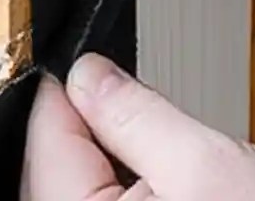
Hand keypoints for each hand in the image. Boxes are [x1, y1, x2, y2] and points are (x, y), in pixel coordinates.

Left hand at [21, 54, 254, 200]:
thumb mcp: (209, 162)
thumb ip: (137, 113)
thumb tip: (87, 73)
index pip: (45, 137)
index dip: (72, 89)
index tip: (97, 66)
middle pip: (55, 168)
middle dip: (94, 134)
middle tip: (152, 126)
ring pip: (79, 194)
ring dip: (111, 171)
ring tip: (172, 176)